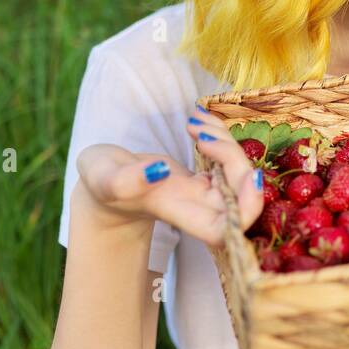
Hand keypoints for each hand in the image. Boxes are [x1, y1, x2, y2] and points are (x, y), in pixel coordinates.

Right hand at [74, 107, 263, 247]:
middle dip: (237, 161)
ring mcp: (204, 190)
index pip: (226, 229)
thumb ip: (127, 180)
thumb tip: (160, 173)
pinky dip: (218, 132)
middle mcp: (199, 206)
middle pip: (242, 196)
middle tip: (204, 137)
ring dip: (225, 140)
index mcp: (180, 213)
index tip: (247, 175)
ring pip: (238, 171)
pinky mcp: (203, 173)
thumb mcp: (104, 179)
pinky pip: (226, 155)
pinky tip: (198, 118)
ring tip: (194, 122)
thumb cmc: (101, 183)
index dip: (247, 208)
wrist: (103, 177)